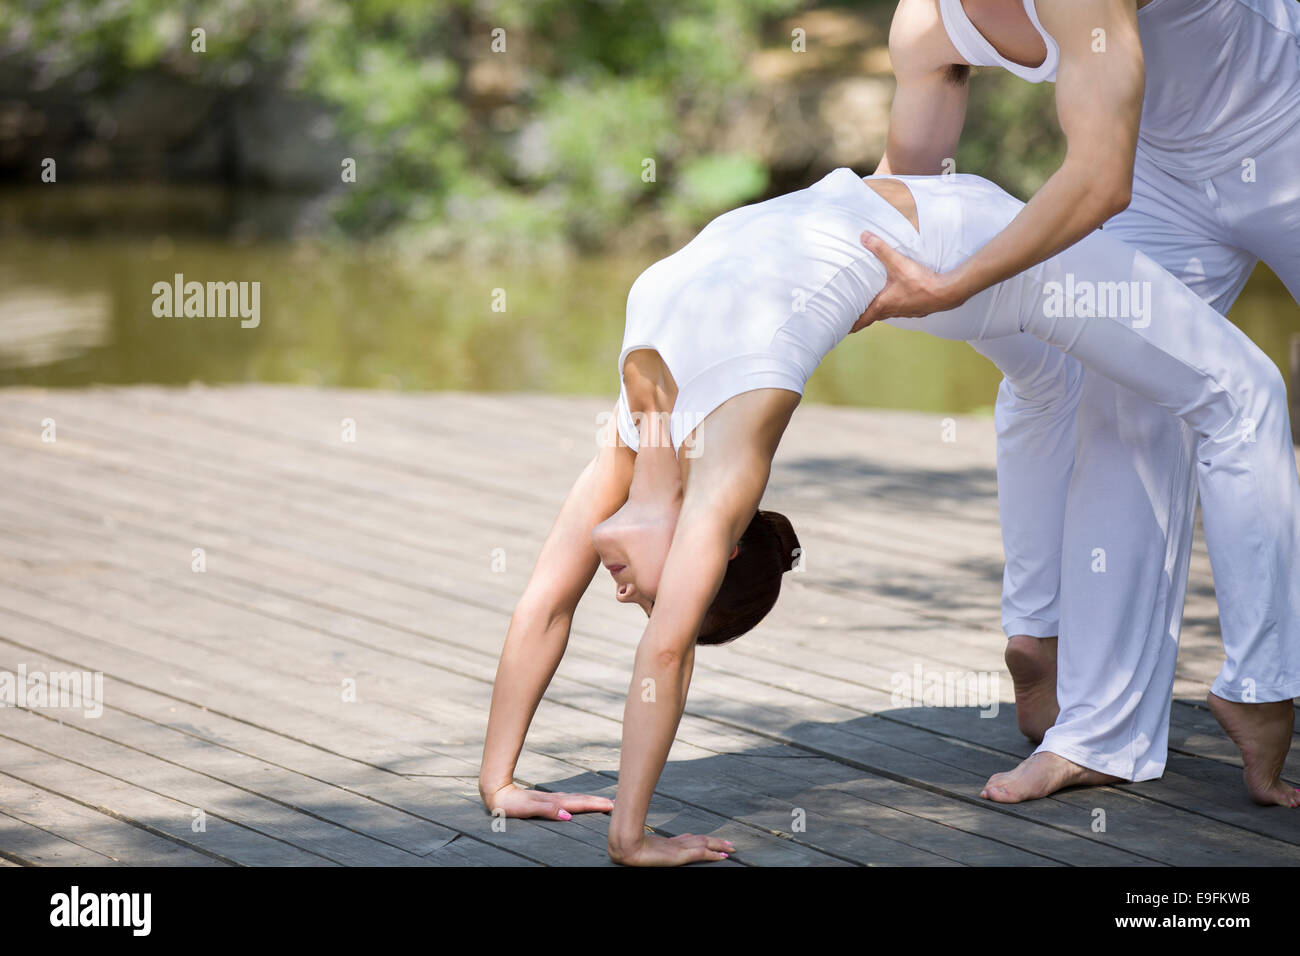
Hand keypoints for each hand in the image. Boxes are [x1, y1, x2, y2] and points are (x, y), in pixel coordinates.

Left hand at [482, 783, 613, 820]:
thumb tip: (568, 816)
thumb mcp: (528, 808)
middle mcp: (556, 799)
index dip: (596, 805)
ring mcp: (552, 799)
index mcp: (554, 802)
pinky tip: (582, 803)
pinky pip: (569, 801)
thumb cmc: (511, 803)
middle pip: (581, 801)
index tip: (612, 805)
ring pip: (576, 800)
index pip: (579, 804)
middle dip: (598, 802)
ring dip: (591, 801)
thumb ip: (548, 810)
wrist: (498, 792)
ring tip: (605, 802)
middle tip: (616, 804)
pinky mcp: (548, 801)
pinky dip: (580, 802)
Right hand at [609, 832, 733, 865]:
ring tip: (730, 848)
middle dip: (715, 842)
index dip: (701, 840)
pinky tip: (722, 856)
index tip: (709, 841)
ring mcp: (679, 848)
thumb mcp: (640, 847)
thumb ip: (648, 846)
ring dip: (718, 846)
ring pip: (704, 845)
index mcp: (667, 843)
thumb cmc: (628, 847)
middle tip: (729, 843)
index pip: (688, 839)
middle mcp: (675, 843)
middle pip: (700, 840)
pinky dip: (713, 854)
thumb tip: (640, 848)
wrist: (626, 846)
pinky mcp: (680, 855)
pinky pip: (701, 854)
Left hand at [851, 231, 965, 331]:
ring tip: (871, 305)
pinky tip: (896, 299)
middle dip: (862, 317)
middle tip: (852, 315)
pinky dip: (893, 306)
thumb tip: (864, 237)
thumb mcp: (897, 263)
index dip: (851, 324)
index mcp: (883, 304)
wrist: (947, 292)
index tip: (843, 329)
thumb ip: (880, 249)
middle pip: (873, 317)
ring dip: (878, 311)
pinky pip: (900, 310)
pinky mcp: (916, 309)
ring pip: (887, 313)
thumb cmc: (921, 283)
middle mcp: (893, 311)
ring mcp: (905, 312)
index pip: (863, 319)